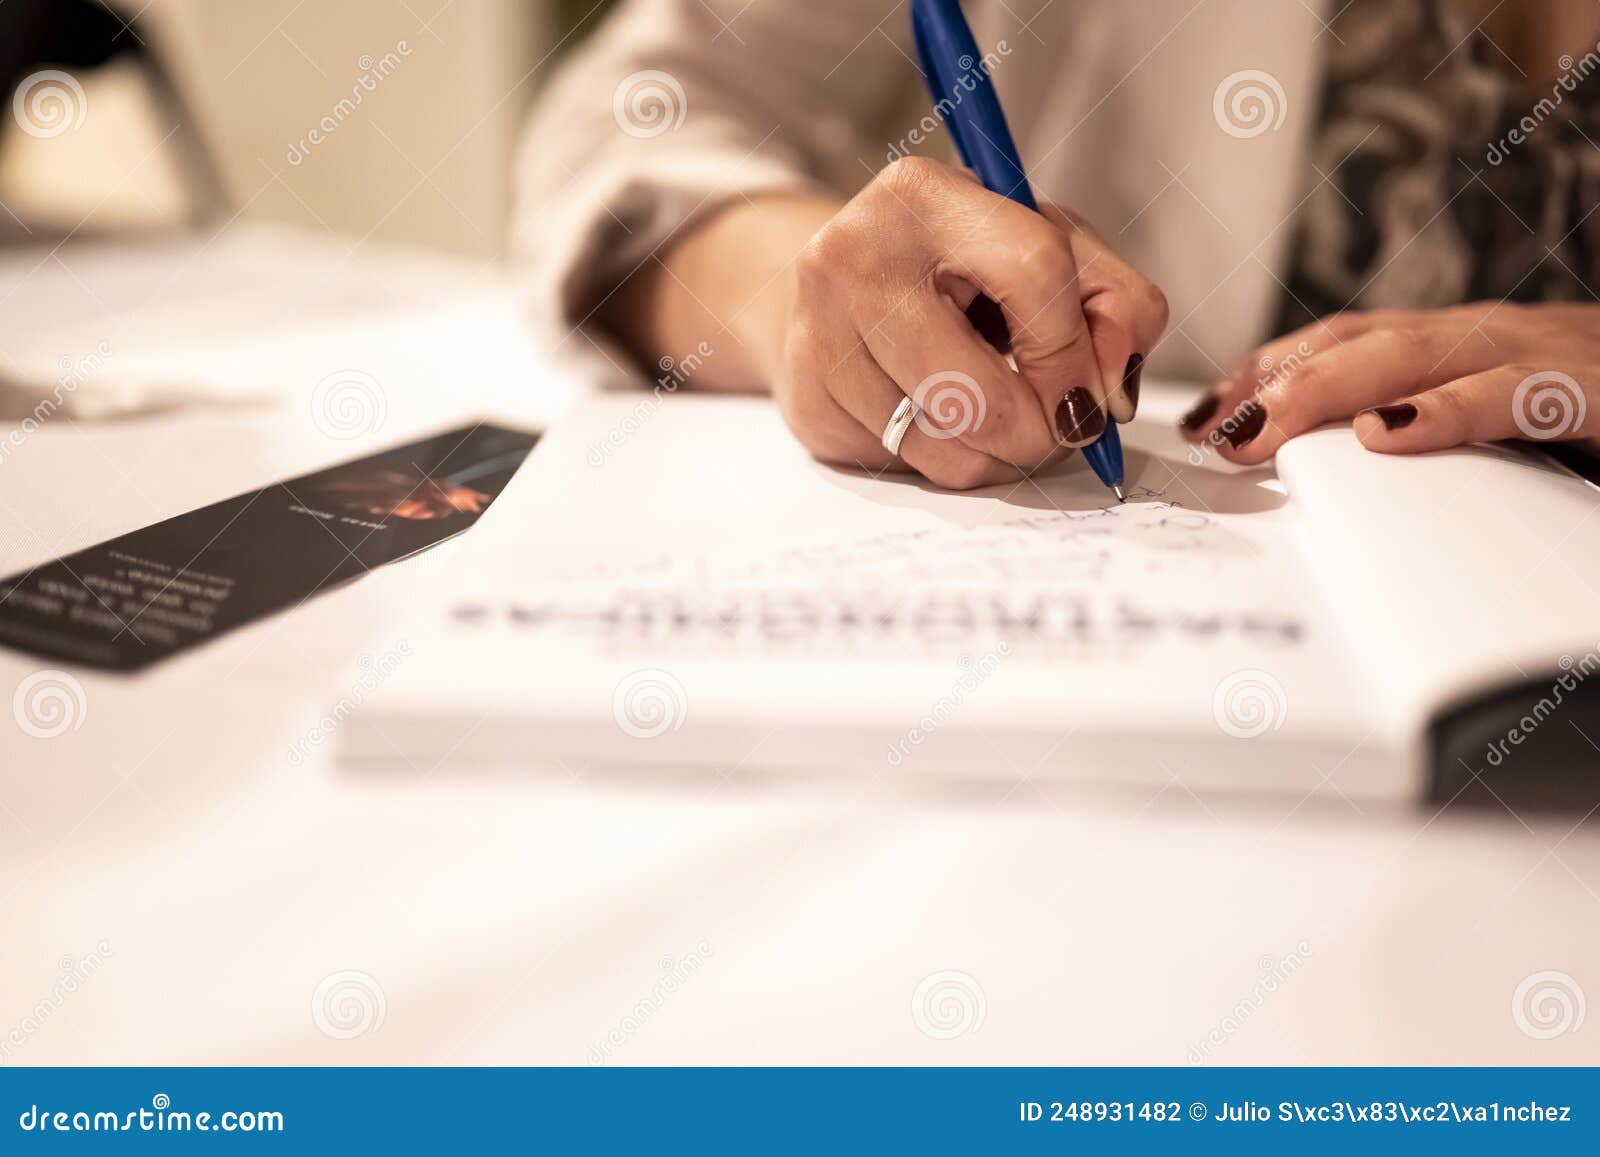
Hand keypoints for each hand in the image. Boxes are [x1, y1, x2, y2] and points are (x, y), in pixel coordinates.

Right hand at [774, 158, 1167, 488]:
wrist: (842, 282)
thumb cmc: (960, 264)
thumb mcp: (1047, 247)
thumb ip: (1113, 302)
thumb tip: (1110, 391)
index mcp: (923, 195)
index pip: (1033, 272)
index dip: (1077, 351)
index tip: (1091, 394)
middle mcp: (854, 257)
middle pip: (981, 394)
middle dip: (1040, 433)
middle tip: (1055, 428)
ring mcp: (820, 334)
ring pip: (945, 448)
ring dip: (995, 456)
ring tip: (995, 416)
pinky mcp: (806, 400)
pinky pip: (904, 467)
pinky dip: (941, 459)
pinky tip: (935, 415)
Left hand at [1178, 303, 1599, 462]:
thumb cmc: (1596, 410)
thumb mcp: (1499, 418)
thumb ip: (1428, 428)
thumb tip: (1341, 463)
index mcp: (1461, 344)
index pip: (1342, 342)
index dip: (1269, 371)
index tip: (1210, 414)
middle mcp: (1490, 337)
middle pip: (1360, 343)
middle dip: (1277, 383)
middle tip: (1216, 431)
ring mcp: (1539, 356)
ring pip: (1416, 356)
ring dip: (1329, 391)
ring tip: (1264, 430)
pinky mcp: (1589, 392)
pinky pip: (1512, 397)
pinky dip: (1450, 414)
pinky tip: (1395, 436)